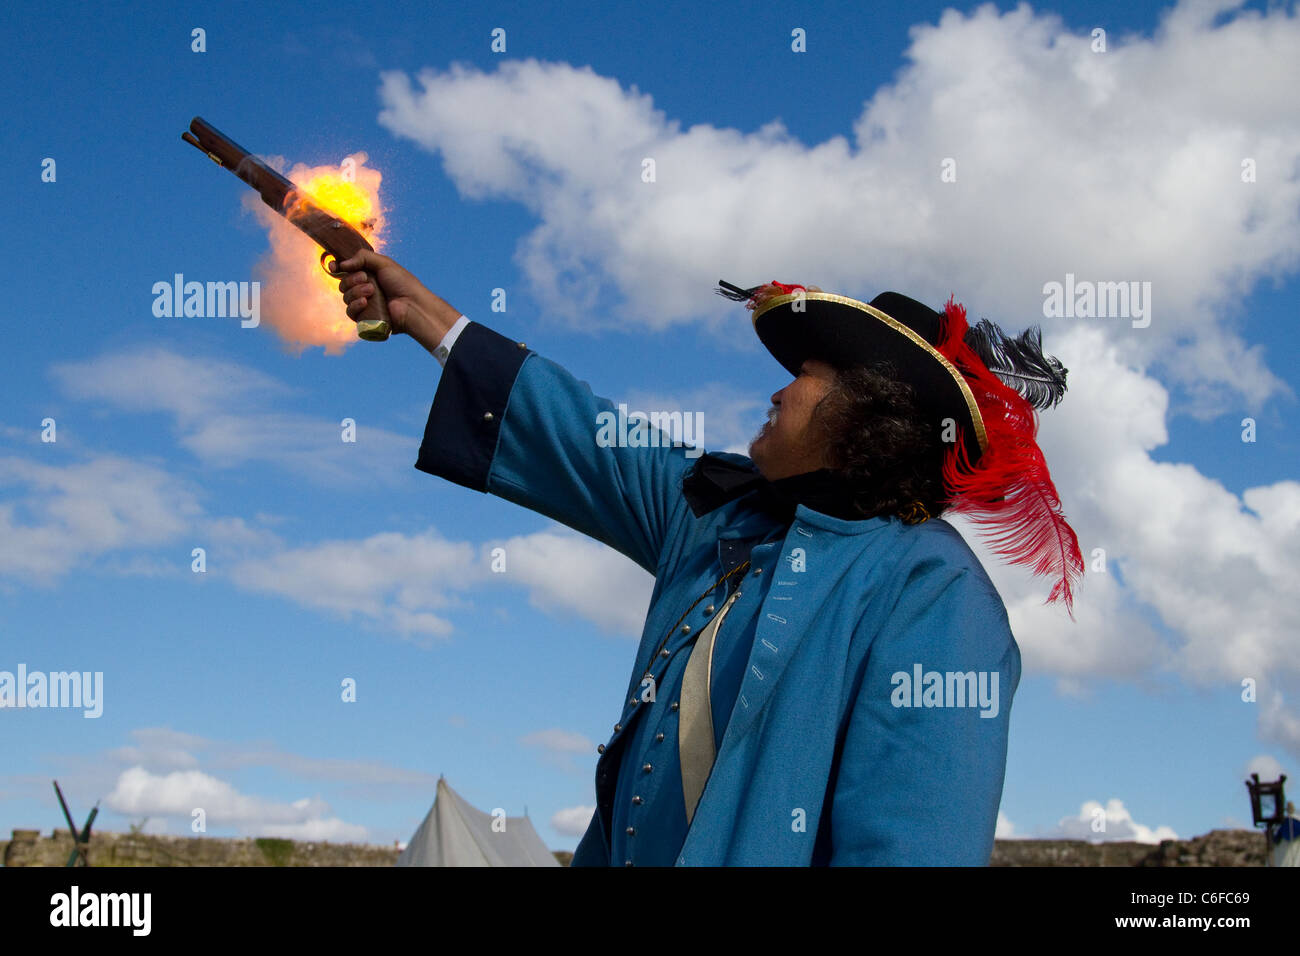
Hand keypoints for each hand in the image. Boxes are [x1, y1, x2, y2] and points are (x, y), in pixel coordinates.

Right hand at [331, 250, 459, 350]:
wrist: (414, 305)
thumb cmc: (403, 283)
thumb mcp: (384, 263)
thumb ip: (363, 257)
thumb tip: (343, 264)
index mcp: (368, 276)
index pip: (346, 272)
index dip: (337, 269)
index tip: (334, 267)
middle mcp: (364, 290)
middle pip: (343, 284)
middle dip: (352, 280)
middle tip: (367, 279)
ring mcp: (365, 305)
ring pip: (346, 298)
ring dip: (355, 292)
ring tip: (371, 291)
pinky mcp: (366, 319)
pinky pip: (351, 313)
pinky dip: (354, 306)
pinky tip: (364, 303)